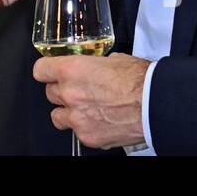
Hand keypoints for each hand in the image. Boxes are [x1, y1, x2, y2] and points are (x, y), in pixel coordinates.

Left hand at [34, 53, 149, 149]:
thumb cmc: (140, 80)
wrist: (156, 105)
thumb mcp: (114, 59)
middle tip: (78, 91)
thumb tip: (97, 66)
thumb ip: (96, 64)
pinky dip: (86, 128)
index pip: (40, 70)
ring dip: (68, 112)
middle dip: (62, 91)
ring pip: (58, 116)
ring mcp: (77, 118)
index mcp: (72, 70)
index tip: (50, 73)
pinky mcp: (88, 136)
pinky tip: (101, 122)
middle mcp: (69, 94)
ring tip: (85, 110)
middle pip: (50, 93)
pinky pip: (78, 132)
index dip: (46, 71)